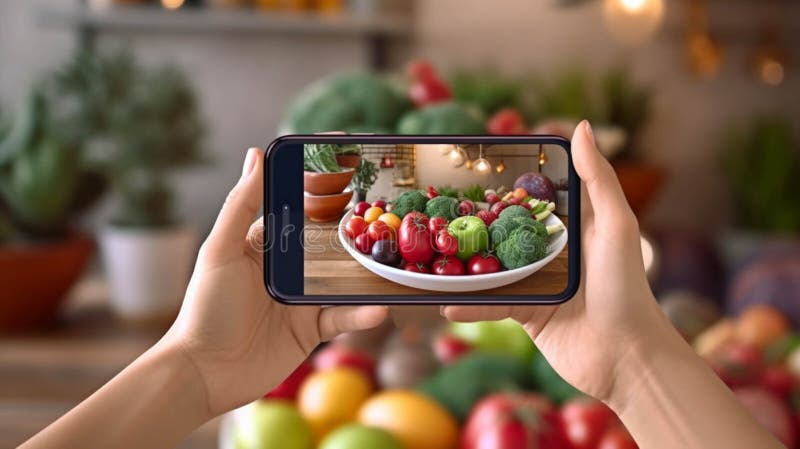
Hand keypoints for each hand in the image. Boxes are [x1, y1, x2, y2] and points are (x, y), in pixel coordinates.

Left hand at [161, 147, 387, 417]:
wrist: (205, 374)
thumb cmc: (206, 309)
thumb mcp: (221, 251)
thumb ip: (241, 205)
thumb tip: (257, 155)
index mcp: (265, 242)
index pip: (298, 205)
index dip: (321, 181)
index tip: (347, 156)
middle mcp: (289, 267)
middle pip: (330, 239)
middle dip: (356, 222)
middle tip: (389, 204)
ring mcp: (304, 298)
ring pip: (345, 278)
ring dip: (368, 270)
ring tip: (393, 260)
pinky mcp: (314, 329)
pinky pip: (345, 316)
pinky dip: (362, 314)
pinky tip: (378, 309)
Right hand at [442, 121, 669, 402]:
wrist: (625, 356)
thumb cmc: (626, 285)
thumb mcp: (616, 225)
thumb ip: (597, 178)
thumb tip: (582, 126)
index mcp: (572, 226)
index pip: (535, 196)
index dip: (509, 180)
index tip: (474, 164)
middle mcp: (551, 252)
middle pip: (505, 230)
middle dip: (475, 221)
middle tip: (437, 209)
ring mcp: (536, 283)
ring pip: (492, 268)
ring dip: (464, 264)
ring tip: (431, 254)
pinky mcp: (526, 314)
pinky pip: (491, 306)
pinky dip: (469, 306)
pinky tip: (444, 304)